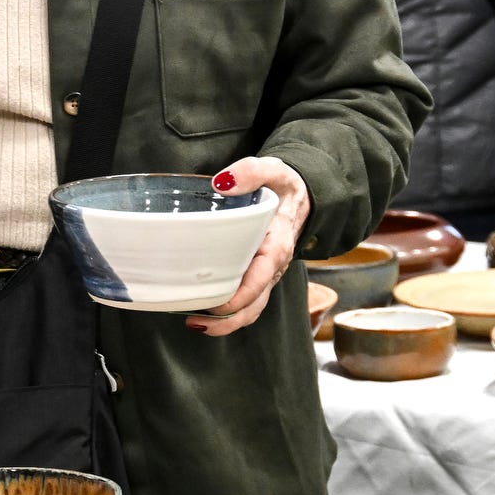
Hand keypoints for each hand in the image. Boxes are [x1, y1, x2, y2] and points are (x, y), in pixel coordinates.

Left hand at [185, 156, 310, 336]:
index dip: (240, 297)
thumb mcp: (272, 170)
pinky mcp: (257, 273)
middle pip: (255, 303)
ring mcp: (266, 273)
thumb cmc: (282, 185)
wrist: (300, 194)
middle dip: (228, 320)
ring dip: (226, 322)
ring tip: (195, 324)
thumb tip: (222, 183)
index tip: (216, 306)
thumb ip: (251, 172)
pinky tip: (204, 309)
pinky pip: (247, 299)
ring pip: (251, 307)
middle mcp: (273, 265)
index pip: (260, 279)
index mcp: (277, 245)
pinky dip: (229, 311)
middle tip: (195, 322)